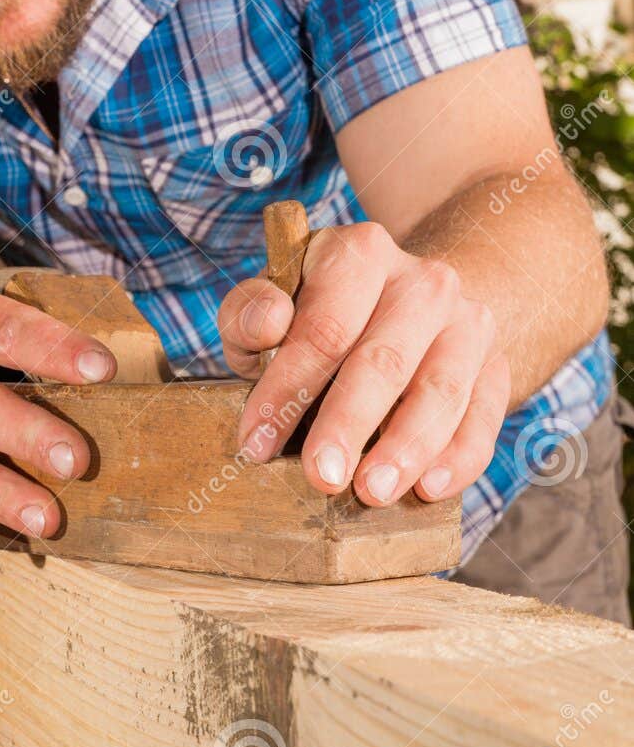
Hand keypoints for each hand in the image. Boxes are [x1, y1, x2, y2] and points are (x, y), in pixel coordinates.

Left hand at [219, 222, 510, 505]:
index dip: (287, 389)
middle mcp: (424, 282)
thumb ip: (251, 312)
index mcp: (361, 254)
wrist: (409, 302)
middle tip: (321, 478)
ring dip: (406, 448)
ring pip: (440, 391)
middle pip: (384, 360)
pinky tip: (429, 488)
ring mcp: (468, 323)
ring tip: (372, 492)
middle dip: (348, 424)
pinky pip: (484, 416)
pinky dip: (458, 458)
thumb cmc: (322, 311)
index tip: (256, 443)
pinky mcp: (495, 365)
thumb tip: (267, 325)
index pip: (324, 327)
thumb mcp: (275, 300)